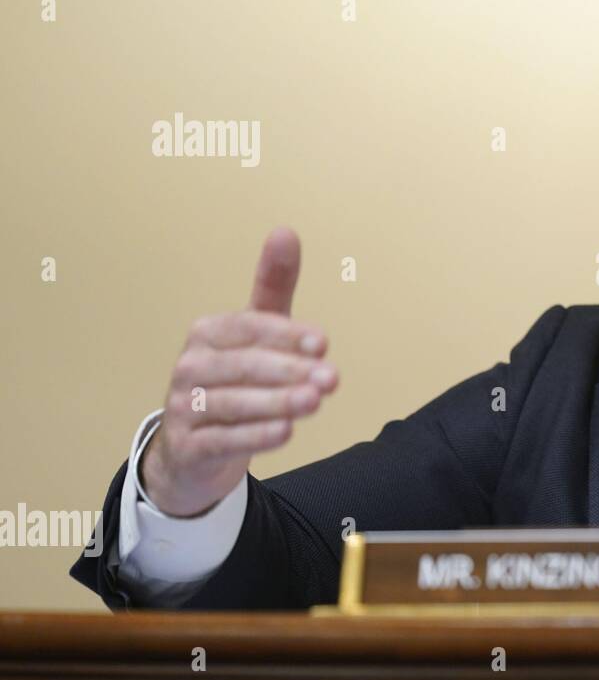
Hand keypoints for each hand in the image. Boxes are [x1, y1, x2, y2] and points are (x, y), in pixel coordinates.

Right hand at [140, 227, 338, 516]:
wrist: (194, 448)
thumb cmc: (234, 379)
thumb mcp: (256, 333)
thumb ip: (272, 287)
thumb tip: (286, 231)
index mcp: (208, 333)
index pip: (251, 328)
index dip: (288, 336)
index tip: (324, 344)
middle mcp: (191, 366)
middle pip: (246, 366)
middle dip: (291, 371)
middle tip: (332, 378)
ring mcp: (185, 407)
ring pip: (236, 404)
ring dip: (278, 403)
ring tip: (314, 402)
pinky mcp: (189, 446)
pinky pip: (224, 439)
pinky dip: (256, 436)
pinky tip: (287, 432)